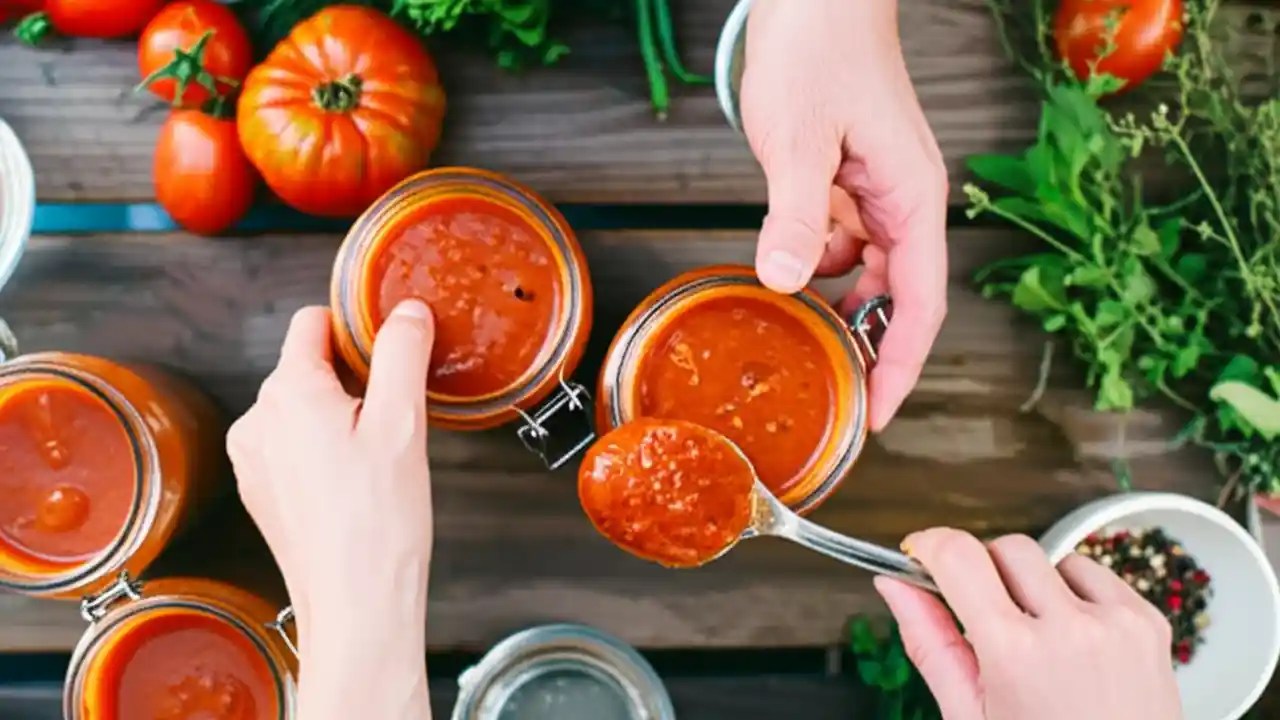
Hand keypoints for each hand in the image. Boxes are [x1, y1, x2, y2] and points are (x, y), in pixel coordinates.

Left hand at [227, 301, 435, 719]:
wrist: (355, 605)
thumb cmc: (378, 523)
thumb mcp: (404, 424)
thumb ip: (402, 353)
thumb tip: (406, 311)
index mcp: (287, 392)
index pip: (313, 322)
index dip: (356, 330)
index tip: (392, 356)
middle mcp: (258, 420)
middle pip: (309, 365)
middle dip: (354, 380)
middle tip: (395, 422)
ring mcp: (254, 458)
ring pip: (303, 408)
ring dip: (340, 417)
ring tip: (376, 460)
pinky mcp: (261, 491)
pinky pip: (294, 446)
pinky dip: (325, 451)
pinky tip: (355, 485)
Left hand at [741, 0, 948, 429]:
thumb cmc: (819, 47)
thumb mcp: (798, 138)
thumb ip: (795, 213)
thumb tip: (787, 281)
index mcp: (912, 198)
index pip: (920, 304)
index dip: (903, 365)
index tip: (879, 414)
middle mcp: (903, 201)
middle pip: (899, 298)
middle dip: (871, 350)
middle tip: (835, 401)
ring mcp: (877, 190)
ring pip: (869, 272)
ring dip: (843, 310)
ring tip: (808, 352)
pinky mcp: (849, 178)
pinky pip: (843, 241)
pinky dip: (820, 268)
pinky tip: (789, 281)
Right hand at [877, 528, 1181, 719]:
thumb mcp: (969, 713)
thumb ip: (928, 642)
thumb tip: (893, 584)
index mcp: (1015, 654)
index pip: (959, 555)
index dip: (930, 546)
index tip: (922, 554)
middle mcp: (1071, 629)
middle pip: (1005, 547)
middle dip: (983, 571)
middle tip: (982, 616)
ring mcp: (1117, 623)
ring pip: (1053, 557)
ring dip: (1033, 583)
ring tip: (1036, 637)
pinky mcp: (1150, 622)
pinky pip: (1096, 574)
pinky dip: (1075, 594)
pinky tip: (1072, 639)